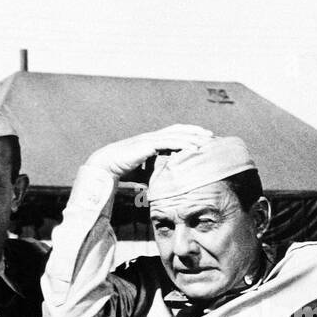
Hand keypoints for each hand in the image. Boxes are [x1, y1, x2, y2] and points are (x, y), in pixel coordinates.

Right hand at [85, 124, 214, 178]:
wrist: (105, 167)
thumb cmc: (121, 171)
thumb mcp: (143, 173)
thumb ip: (154, 175)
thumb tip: (164, 187)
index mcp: (150, 141)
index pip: (173, 133)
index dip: (187, 133)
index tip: (201, 138)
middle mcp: (151, 137)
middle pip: (178, 129)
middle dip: (195, 131)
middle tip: (211, 135)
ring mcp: (149, 139)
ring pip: (176, 134)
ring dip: (193, 137)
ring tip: (207, 141)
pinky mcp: (147, 144)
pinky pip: (170, 142)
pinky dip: (184, 144)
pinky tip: (194, 148)